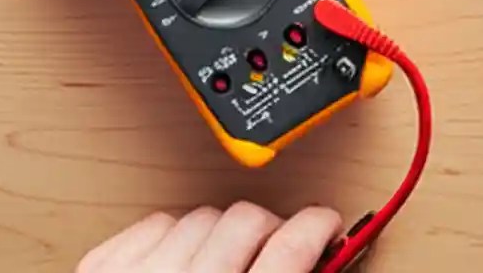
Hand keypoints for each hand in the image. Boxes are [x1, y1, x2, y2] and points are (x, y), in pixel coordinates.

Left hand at [77, 203, 340, 272]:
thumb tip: (324, 265)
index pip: (292, 248)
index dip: (319, 228)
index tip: (325, 226)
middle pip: (248, 220)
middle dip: (271, 230)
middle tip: (277, 248)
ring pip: (203, 216)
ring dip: (223, 233)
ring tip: (225, 261)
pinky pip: (157, 224)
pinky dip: (176, 236)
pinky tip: (184, 262)